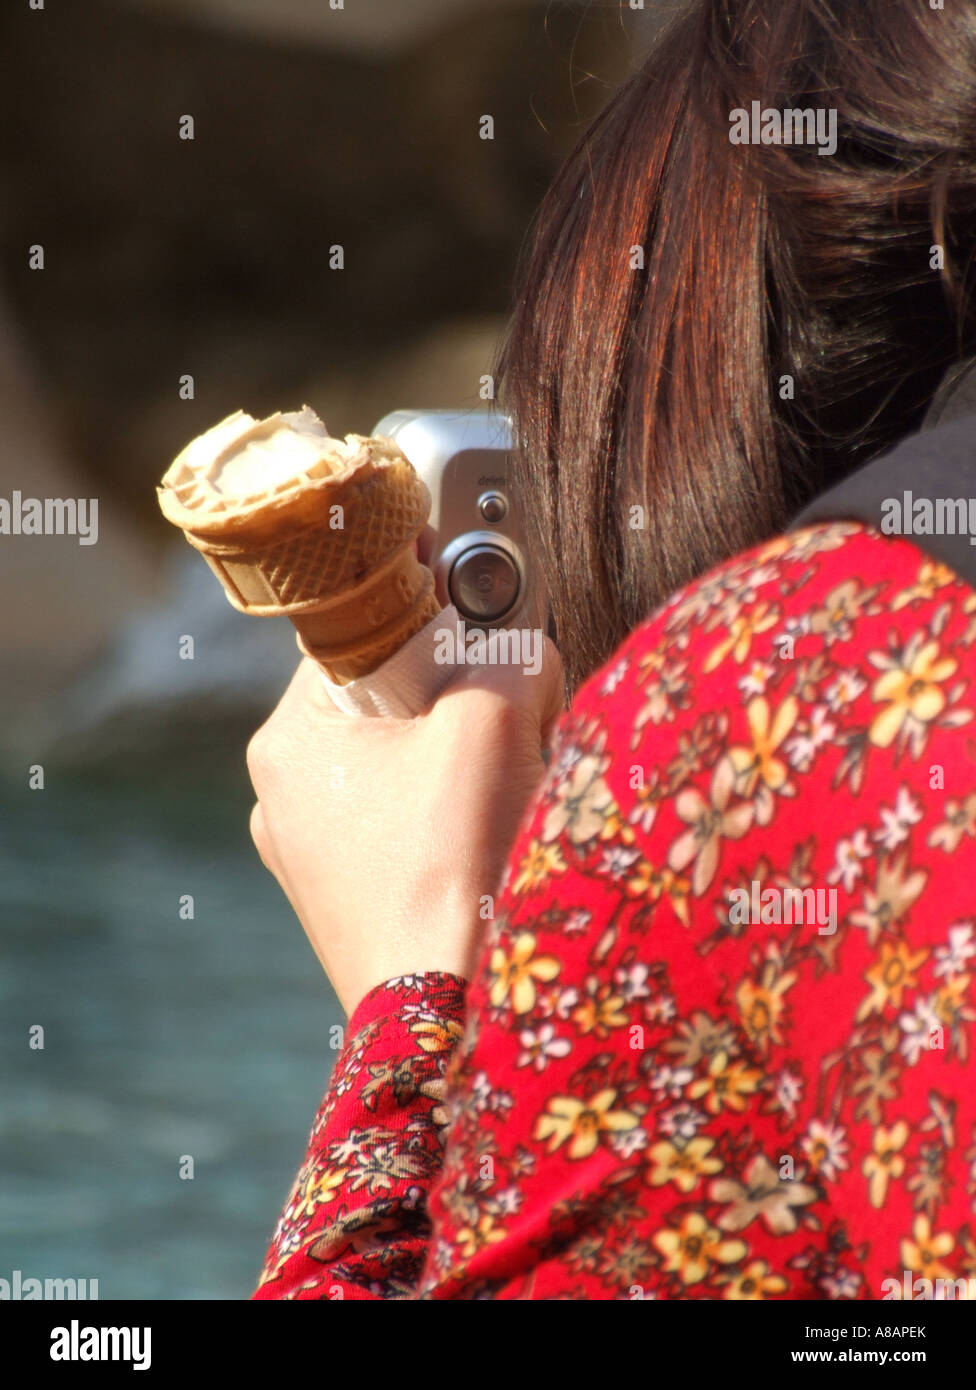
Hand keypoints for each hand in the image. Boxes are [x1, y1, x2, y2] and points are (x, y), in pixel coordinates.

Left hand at [246, 639, 564, 1015]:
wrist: (446, 1021)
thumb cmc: (455, 863)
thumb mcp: (493, 722)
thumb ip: (509, 655)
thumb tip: (522, 655)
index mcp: (288, 739)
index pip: (365, 640)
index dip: (438, 632)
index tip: (492, 653)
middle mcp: (282, 796)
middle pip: (390, 707)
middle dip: (463, 711)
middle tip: (512, 738)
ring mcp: (310, 858)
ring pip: (405, 771)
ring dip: (465, 770)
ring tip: (502, 808)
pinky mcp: (348, 903)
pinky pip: (405, 831)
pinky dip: (451, 826)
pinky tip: (483, 856)